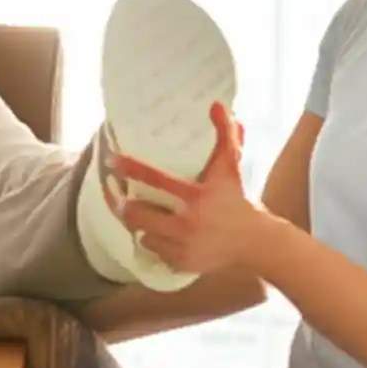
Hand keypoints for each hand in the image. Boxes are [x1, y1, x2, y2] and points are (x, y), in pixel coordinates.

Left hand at [107, 101, 275, 273]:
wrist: (255, 243)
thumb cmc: (238, 199)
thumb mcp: (230, 166)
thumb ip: (225, 134)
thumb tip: (217, 104)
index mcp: (197, 195)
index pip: (156, 179)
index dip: (131, 169)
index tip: (112, 160)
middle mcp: (188, 222)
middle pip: (137, 214)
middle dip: (122, 205)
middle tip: (114, 195)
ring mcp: (184, 245)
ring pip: (143, 234)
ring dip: (138, 224)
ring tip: (136, 213)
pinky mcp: (182, 263)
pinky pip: (154, 252)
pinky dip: (152, 242)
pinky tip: (155, 233)